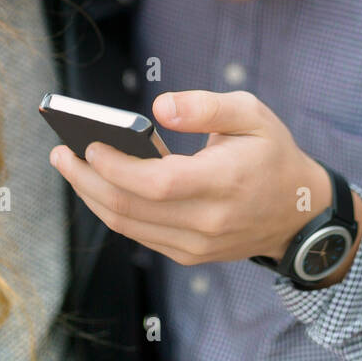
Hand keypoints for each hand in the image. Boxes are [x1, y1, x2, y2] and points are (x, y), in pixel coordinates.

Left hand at [50, 90, 361, 269]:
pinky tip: (100, 183)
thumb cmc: (272, 155)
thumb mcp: (252, 115)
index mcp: (225, 182)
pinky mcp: (189, 254)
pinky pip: (140, 234)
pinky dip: (114, 209)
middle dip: (87, 180)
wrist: (300, 213)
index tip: (88, 145)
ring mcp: (197, 244)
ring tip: (71, 165)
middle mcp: (209, 221)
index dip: (116, 166)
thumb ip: (206, 106)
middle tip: (62, 152)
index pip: (157, 183)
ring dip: (93, 195)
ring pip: (128, 226)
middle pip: (131, 208)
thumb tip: (158, 106)